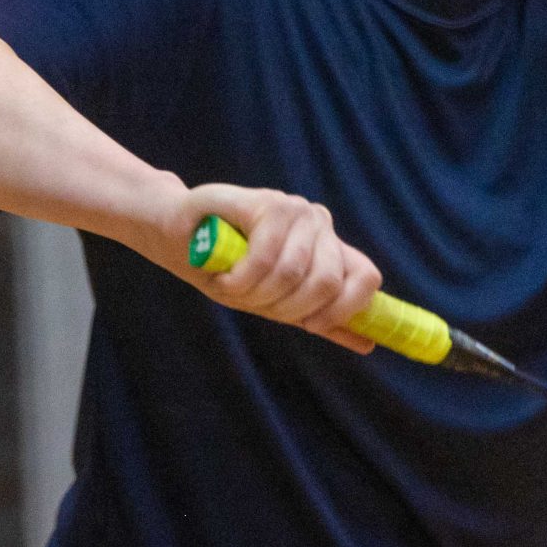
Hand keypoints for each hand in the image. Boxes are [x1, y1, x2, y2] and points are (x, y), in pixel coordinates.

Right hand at [145, 182, 383, 353]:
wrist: (177, 237)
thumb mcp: (277, 303)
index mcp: (330, 248)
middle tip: (254, 301)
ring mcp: (297, 209)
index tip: (311, 325)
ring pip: (293, 273)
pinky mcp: (268, 202)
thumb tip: (369, 344)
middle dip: (286, 307)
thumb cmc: (229, 271)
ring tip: (234, 285)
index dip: (344, 310)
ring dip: (256, 293)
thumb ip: (321, 319)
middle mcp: (320, 224)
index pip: (366, 277)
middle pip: (327, 282)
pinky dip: (241, 279)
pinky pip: (267, 257)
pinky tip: (225, 276)